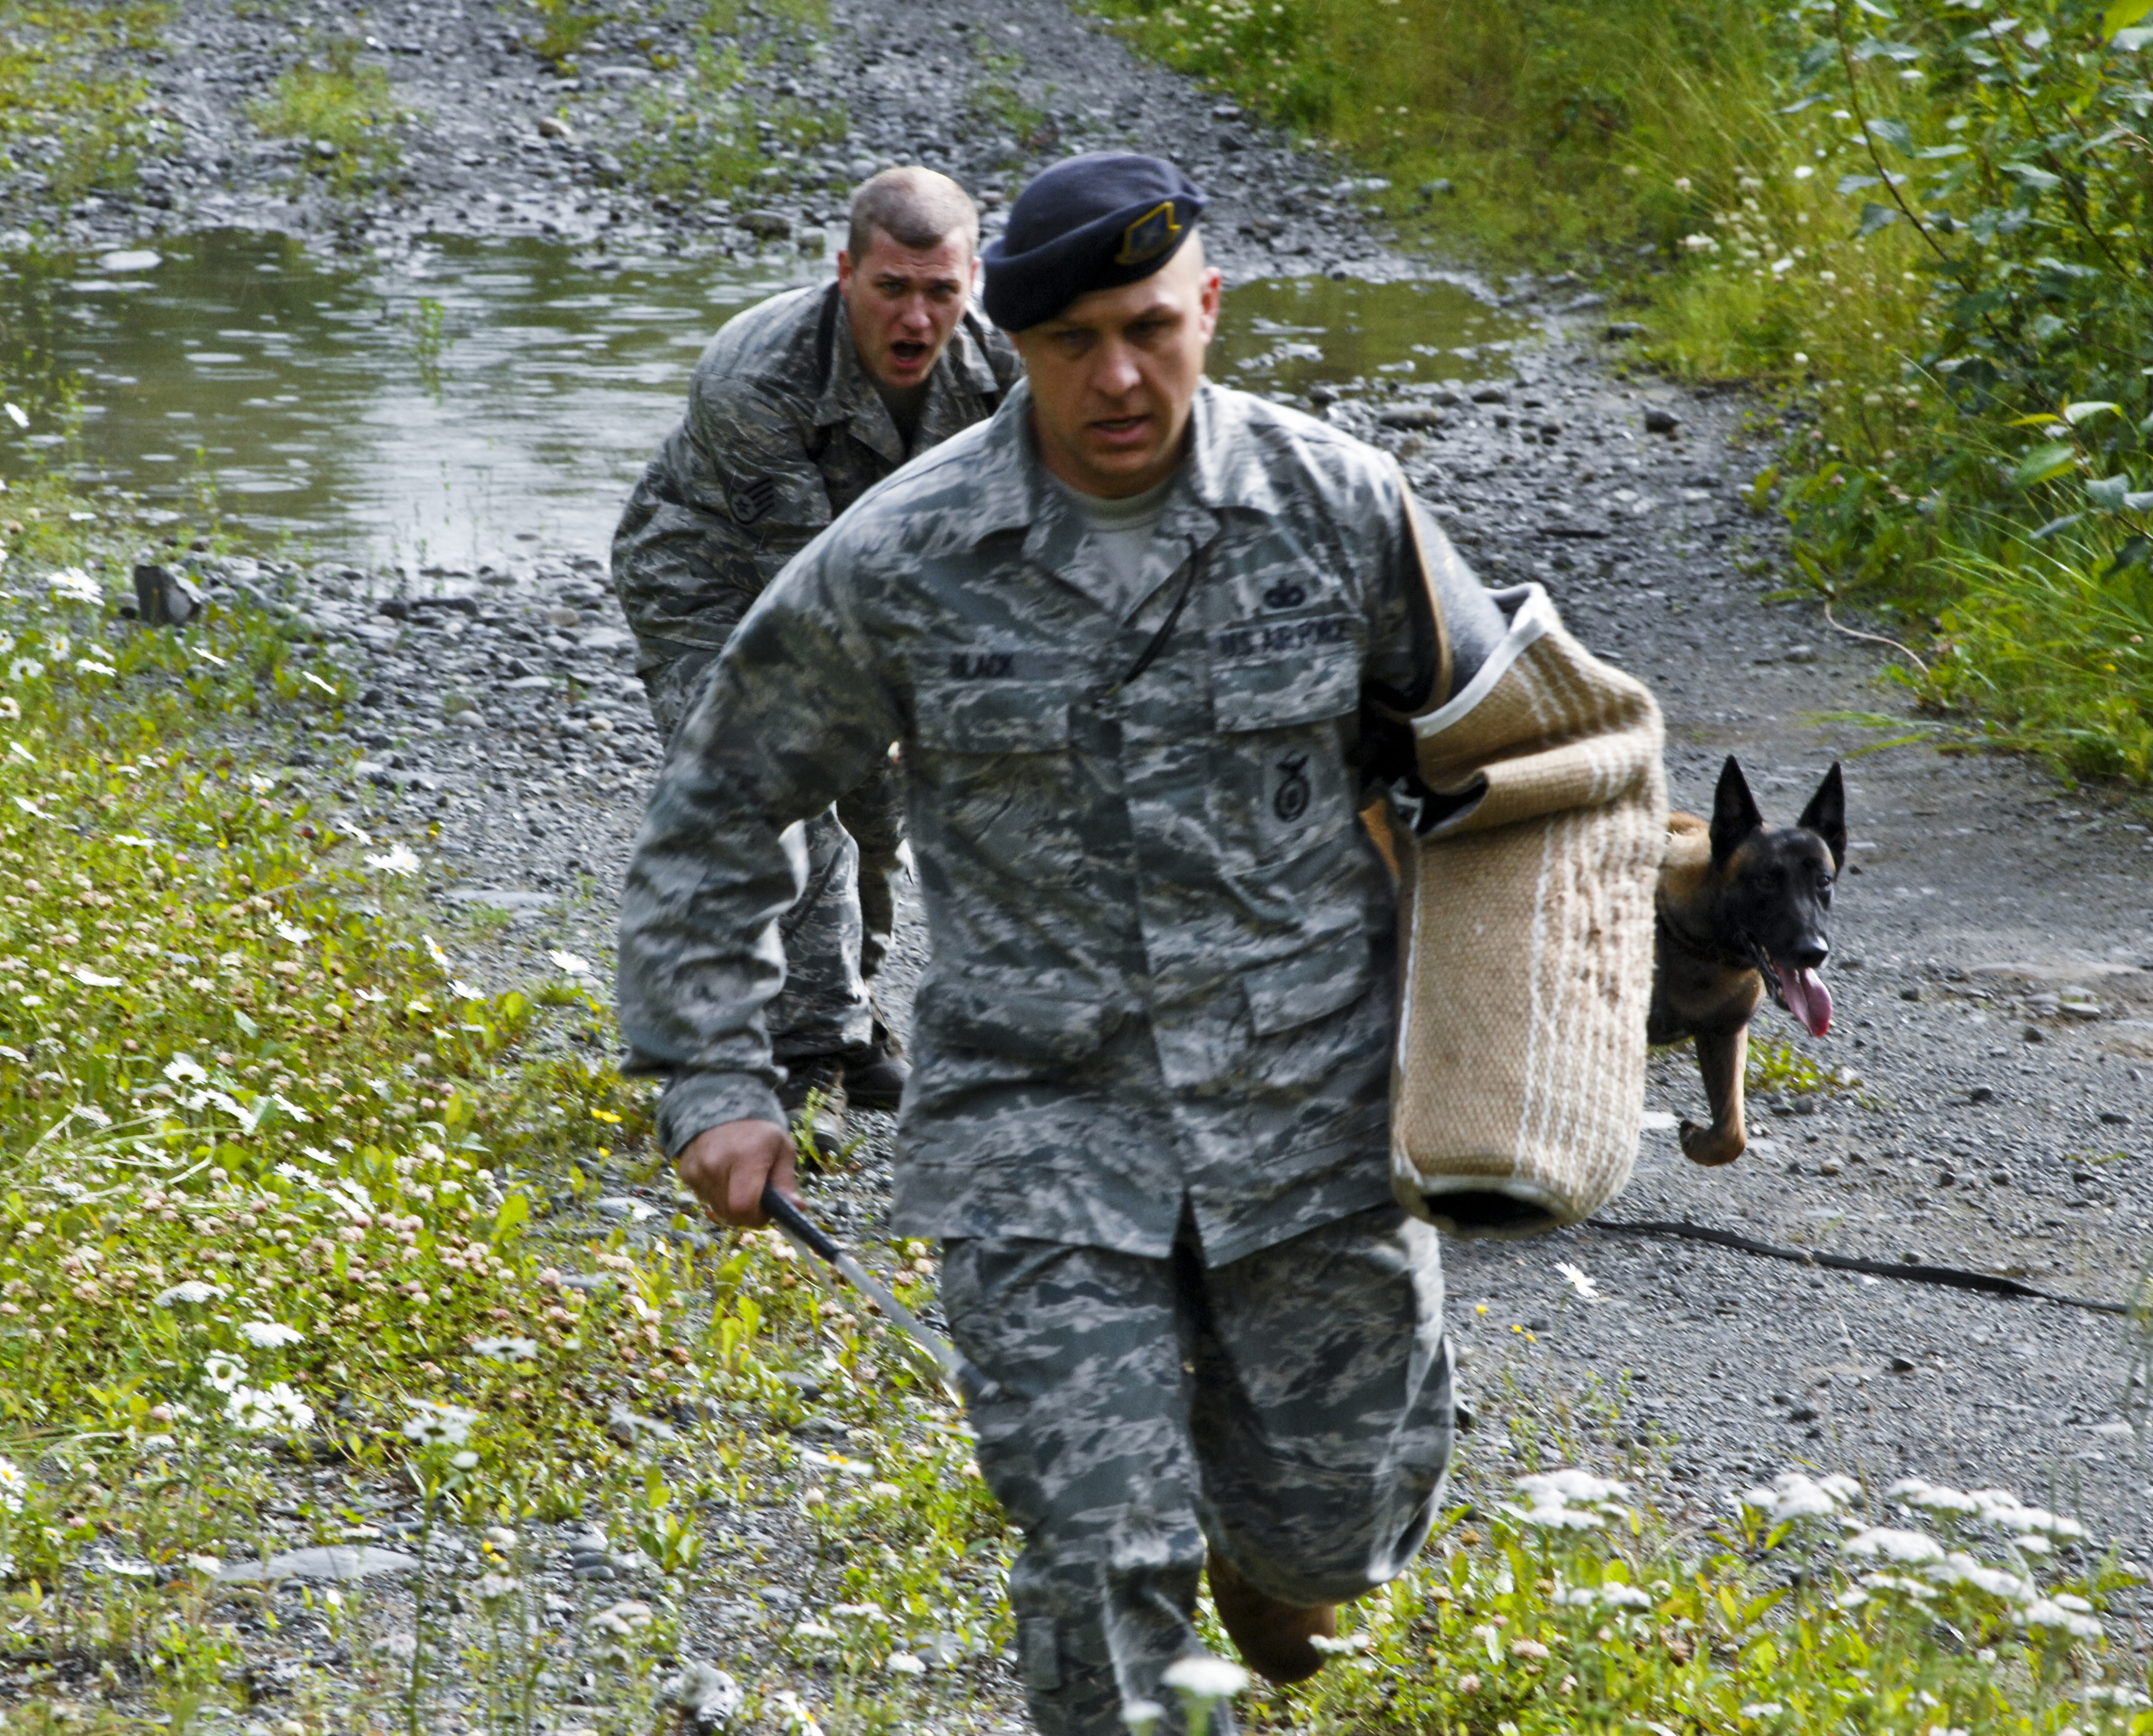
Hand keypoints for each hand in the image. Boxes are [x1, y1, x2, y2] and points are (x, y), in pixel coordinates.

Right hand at [676, 1119, 797, 1226]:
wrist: (721, 1108)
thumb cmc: (759, 1134)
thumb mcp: (782, 1150)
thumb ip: (786, 1182)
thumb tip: (797, 1208)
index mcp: (745, 1156)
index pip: (743, 1206)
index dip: (757, 1217)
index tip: (766, 1212)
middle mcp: (716, 1164)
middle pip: (730, 1214)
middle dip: (746, 1214)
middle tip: (756, 1198)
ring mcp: (697, 1169)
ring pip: (717, 1209)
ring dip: (731, 1204)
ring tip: (739, 1180)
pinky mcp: (686, 1173)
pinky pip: (705, 1198)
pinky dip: (717, 1194)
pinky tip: (724, 1174)